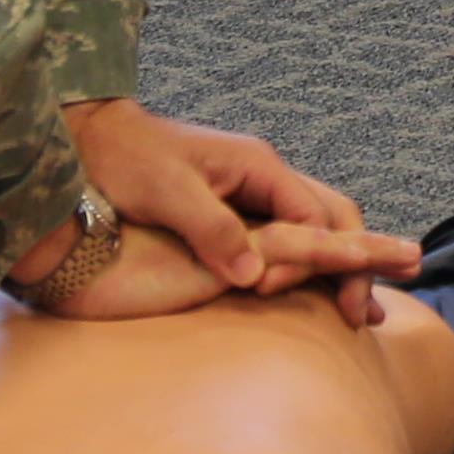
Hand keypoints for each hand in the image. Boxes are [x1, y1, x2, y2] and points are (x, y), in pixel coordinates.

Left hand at [68, 95, 418, 321]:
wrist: (91, 137)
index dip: (315, 259)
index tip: (291, 293)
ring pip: (314, 231)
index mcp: (259, 166)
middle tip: (361, 316)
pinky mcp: (236, 211)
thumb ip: (212, 229)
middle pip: (331, 221)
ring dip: (339, 269)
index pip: (313, 217)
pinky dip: (308, 266)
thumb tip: (254, 275)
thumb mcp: (168, 192)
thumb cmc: (126, 158)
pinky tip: (316, 293)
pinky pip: (286, 238)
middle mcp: (266, 178)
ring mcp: (253, 194)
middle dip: (354, 265)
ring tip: (359, 314)